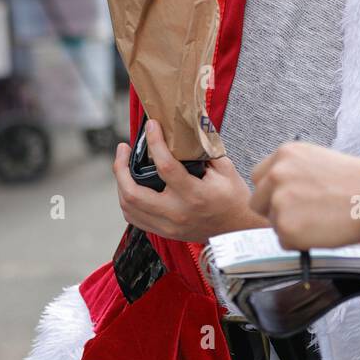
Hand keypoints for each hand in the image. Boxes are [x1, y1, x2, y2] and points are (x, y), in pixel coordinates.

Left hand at [113, 119, 265, 242]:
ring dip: (121, 184)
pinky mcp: (165, 232)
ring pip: (129, 207)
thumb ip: (204, 150)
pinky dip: (128, 201)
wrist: (239, 230)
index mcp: (194, 195)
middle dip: (120, 168)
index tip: (151, 126)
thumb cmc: (235, 198)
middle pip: (133, 193)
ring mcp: (168, 226)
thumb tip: (186, 130)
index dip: (154, 142)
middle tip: (123, 149)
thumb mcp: (226, 169)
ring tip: (123, 166)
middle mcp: (176, 213)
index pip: (165, 166)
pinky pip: (135, 218)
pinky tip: (131, 187)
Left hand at [249, 141, 359, 249]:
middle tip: (302, 214)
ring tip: (319, 220)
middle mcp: (276, 174)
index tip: (287, 198)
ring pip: (272, 222)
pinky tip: (321, 231)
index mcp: (285, 153)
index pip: (260, 177)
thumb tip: (282, 189)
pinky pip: (283, 241)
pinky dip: (299, 242)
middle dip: (275, 210)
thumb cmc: (358, 182)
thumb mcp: (320, 160)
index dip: (273, 191)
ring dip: (290, 226)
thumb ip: (295, 172)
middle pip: (258, 201)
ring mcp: (279, 200)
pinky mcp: (286, 226)